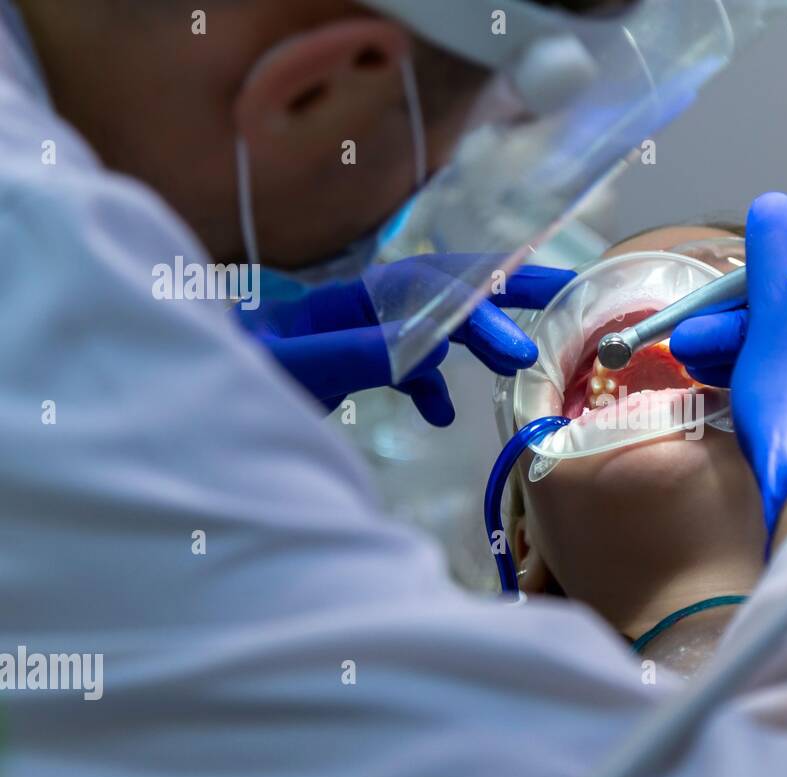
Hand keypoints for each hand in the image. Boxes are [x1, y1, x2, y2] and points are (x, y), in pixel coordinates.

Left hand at [234, 255, 573, 425]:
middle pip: (434, 296)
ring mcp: (342, 346)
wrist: (172, 430)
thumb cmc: (212, 398)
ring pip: (423, 330)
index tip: (531, 320)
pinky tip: (440, 412)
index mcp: (330, 308)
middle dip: (498, 296)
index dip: (481, 297)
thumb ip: (348, 357)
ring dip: (471, 340)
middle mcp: (342, 318)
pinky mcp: (338, 375)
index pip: (421, 287)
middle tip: (564, 298)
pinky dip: (426, 382)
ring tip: (518, 360)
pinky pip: (397, 366)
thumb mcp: (282, 375)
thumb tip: (423, 345)